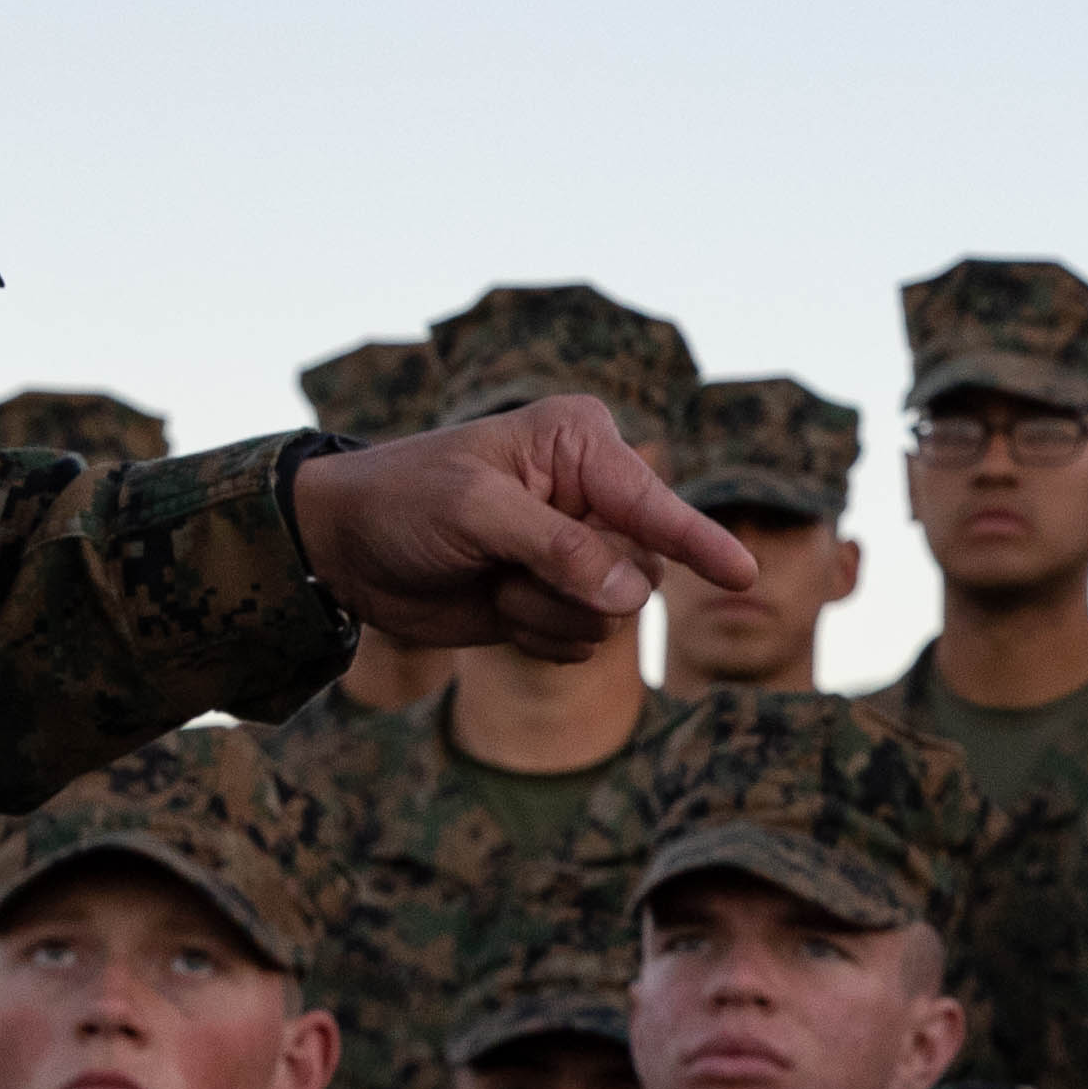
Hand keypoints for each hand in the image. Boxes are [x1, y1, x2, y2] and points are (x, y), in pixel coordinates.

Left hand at [296, 401, 752, 661]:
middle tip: (507, 567)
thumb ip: (558, 548)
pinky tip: (496, 606)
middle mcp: (593, 496)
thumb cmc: (404, 503)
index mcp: (580, 444)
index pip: (651, 501)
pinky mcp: (559, 601)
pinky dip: (538, 636)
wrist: (344, 552)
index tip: (742, 576)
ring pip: (614, 614)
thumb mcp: (475, 512)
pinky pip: (584, 643)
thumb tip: (634, 598)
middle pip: (640, 566)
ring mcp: (580, 553)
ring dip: (548, 612)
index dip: (696, 541)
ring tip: (494, 582)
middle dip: (575, 584)